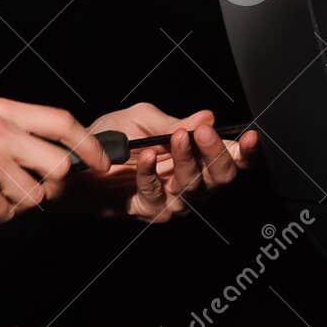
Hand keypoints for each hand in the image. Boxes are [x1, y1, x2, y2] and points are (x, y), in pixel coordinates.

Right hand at [0, 98, 109, 221]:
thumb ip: (11, 131)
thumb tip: (53, 154)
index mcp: (0, 111)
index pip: (62, 122)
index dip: (88, 145)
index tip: (100, 161)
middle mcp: (0, 133)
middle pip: (59, 167)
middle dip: (51, 185)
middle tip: (29, 188)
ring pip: (33, 198)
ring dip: (14, 202)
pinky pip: (5, 216)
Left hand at [83, 104, 259, 223]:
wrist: (77, 158)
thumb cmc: (114, 137)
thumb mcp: (145, 120)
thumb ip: (176, 121)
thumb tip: (207, 117)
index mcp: (198, 159)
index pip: (232, 160)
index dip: (245, 152)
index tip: (250, 137)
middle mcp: (192, 184)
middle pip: (220, 177)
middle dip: (217, 154)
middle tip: (205, 132)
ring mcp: (172, 201)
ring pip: (193, 187)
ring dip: (186, 160)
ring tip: (177, 137)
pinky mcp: (149, 210)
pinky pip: (155, 194)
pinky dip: (151, 173)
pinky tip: (147, 155)